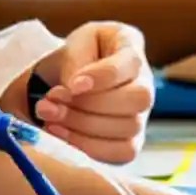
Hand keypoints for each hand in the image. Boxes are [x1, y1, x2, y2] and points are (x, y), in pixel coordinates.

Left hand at [28, 23, 153, 163]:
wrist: (76, 75)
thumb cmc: (80, 54)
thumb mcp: (75, 42)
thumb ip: (75, 60)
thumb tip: (74, 88)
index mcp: (132, 47)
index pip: (129, 64)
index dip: (102, 77)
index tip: (72, 85)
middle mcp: (146, 83)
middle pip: (137, 100)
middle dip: (90, 104)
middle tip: (52, 100)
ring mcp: (142, 114)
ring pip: (127, 128)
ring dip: (82, 125)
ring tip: (49, 115)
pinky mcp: (132, 141)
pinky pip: (121, 152)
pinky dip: (88, 146)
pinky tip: (60, 132)